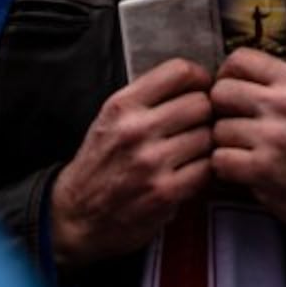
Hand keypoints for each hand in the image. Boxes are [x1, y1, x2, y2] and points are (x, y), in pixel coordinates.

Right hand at [48, 59, 213, 266]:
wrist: (77, 214)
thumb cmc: (99, 164)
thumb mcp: (111, 118)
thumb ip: (147, 97)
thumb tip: (195, 81)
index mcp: (122, 106)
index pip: (179, 71)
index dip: (199, 78)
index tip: (202, 88)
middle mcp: (135, 130)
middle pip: (201, 103)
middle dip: (205, 113)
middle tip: (198, 124)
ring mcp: (150, 162)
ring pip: (208, 135)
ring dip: (206, 143)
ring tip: (192, 150)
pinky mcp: (164, 193)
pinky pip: (207, 168)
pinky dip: (204, 169)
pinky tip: (190, 170)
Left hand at [211, 49, 285, 229]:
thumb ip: (274, 81)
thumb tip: (229, 73)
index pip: (240, 59)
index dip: (226, 75)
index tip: (229, 90)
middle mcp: (285, 104)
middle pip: (220, 92)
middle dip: (220, 110)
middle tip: (232, 123)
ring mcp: (274, 136)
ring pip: (218, 129)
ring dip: (224, 143)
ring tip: (242, 150)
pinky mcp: (264, 168)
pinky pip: (220, 160)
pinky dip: (225, 168)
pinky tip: (241, 169)